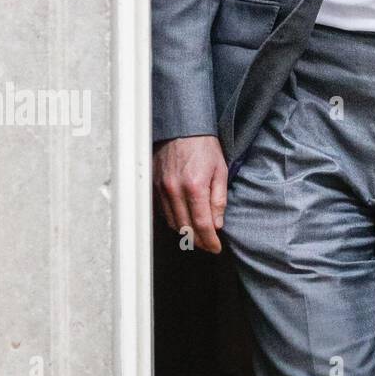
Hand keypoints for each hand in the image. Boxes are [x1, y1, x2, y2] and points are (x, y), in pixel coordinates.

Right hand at [153, 136, 228, 253]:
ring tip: (199, 236)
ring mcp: (161, 190)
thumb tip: (217, 223)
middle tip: (209, 245)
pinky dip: (174, 220)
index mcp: (194, 187)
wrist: (182, 128)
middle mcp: (174, 191)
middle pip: (185, 228)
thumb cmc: (204, 146)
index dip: (210, 240)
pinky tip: (184, 221)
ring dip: (185, 233)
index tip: (216, 248)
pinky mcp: (154, 187)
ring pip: (172, 222)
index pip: (202, 224)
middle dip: (198, 240)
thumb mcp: (220, 170)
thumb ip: (218, 199)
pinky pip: (163, 212)